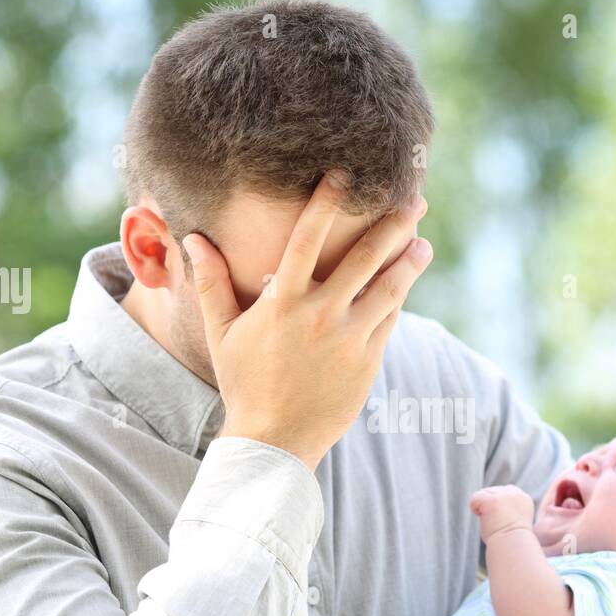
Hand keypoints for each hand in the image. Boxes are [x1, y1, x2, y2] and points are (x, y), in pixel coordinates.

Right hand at [184, 173, 430, 471]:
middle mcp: (320, 316)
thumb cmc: (244, 383)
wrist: (275, 440)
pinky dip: (399, 297)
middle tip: (413, 199)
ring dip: (408, 261)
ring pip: (388, 289)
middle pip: (364, 258)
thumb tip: (193, 238)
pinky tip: (407, 279)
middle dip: (392, 225)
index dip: (326, 204)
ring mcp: (348, 339)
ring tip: (422, 241)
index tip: (344, 174)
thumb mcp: (222, 334)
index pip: (306, 240)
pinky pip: (389, 320)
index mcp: (283, 303)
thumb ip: (211, 283)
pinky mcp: (368, 362)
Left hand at [469, 485, 534, 541]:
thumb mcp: (513, 520)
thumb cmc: (509, 541)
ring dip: (482, 509)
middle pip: (492, 491)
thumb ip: (505, 508)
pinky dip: (475, 509)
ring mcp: (504, 495)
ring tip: (493, 522)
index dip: (498, 505)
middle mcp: (515, 493)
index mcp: (523, 498)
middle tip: (497, 523)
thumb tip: (487, 505)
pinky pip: (475, 498)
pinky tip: (484, 519)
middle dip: (489, 506)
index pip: (505, 491)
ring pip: (482, 494)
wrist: (512, 547)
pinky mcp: (492, 499)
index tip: (502, 520)